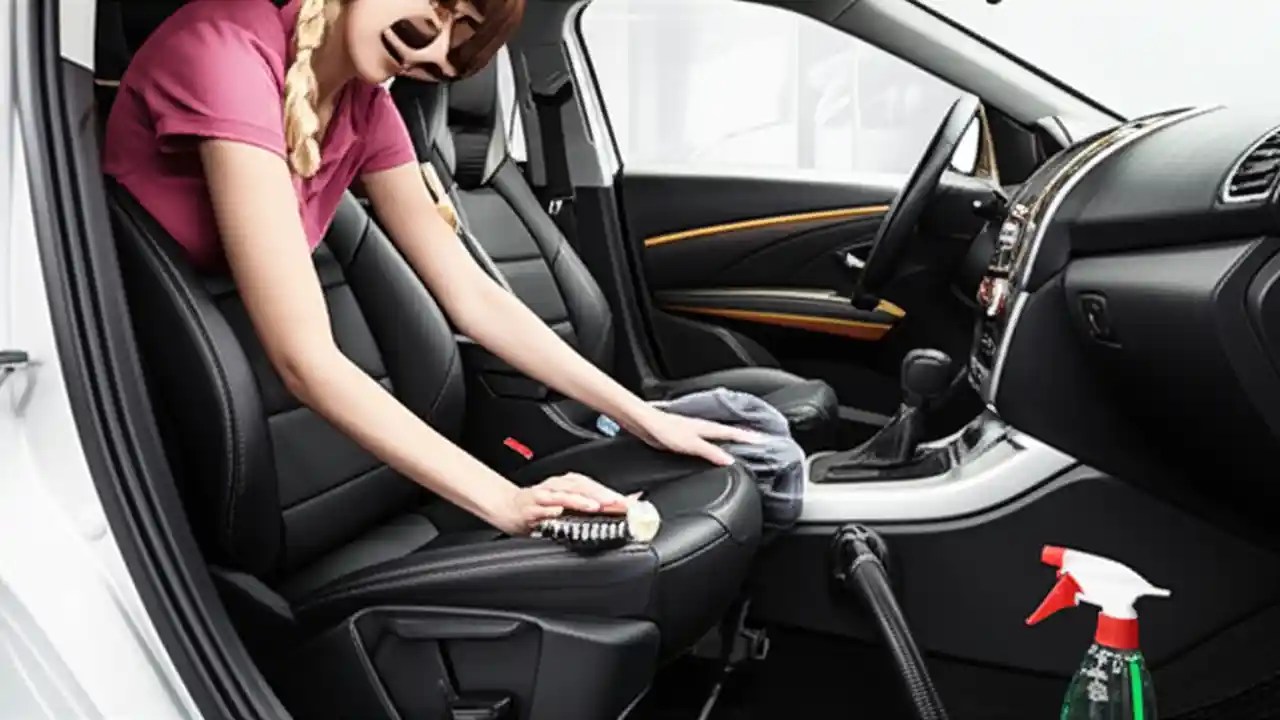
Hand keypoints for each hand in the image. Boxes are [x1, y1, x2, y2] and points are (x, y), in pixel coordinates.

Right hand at [494, 473, 631, 535]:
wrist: (507, 508)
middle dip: (604, 496)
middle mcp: (559, 486)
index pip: (597, 487)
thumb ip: (594, 505)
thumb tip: (627, 503)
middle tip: (622, 504)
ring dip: (583, 499)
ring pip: (566, 493)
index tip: (634, 503)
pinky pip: (544, 505)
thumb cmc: (540, 508)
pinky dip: (555, 506)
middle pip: (585, 488)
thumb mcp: (568, 506)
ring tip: (598, 505)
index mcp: (570, 485)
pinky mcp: (531, 505)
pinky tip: (562, 510)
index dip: (615, 494)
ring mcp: (545, 494)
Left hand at [630, 408, 761, 465]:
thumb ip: (710, 452)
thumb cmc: (665, 430)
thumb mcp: (691, 444)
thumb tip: (729, 460)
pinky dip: (715, 444)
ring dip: (729, 439)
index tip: (763, 441)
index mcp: (707, 428)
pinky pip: (706, 440)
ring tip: (740, 445)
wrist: (645, 424)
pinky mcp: (684, 437)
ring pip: (717, 435)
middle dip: (742, 437)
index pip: (733, 433)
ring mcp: (693, 432)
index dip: (747, 437)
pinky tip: (712, 449)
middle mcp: (702, 428)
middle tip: (757, 441)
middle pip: (727, 433)